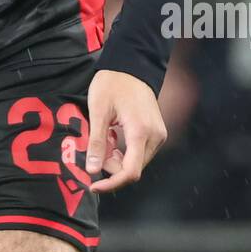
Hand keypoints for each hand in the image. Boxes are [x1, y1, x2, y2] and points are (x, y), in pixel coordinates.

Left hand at [85, 69, 166, 192]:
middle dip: (111, 164)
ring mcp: (158, 135)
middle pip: (132, 168)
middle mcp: (155, 137)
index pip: (130, 172)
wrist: (131, 66)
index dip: (111, 183)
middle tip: (96, 144)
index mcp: (140, 132)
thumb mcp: (98, 111)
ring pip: (136, 161)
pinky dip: (124, 150)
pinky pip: (139, 151)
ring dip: (117, 157)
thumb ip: (96, 142)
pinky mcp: (157, 133)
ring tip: (105, 134)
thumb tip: (92, 170)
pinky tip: (114, 134)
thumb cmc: (113, 84)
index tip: (93, 185)